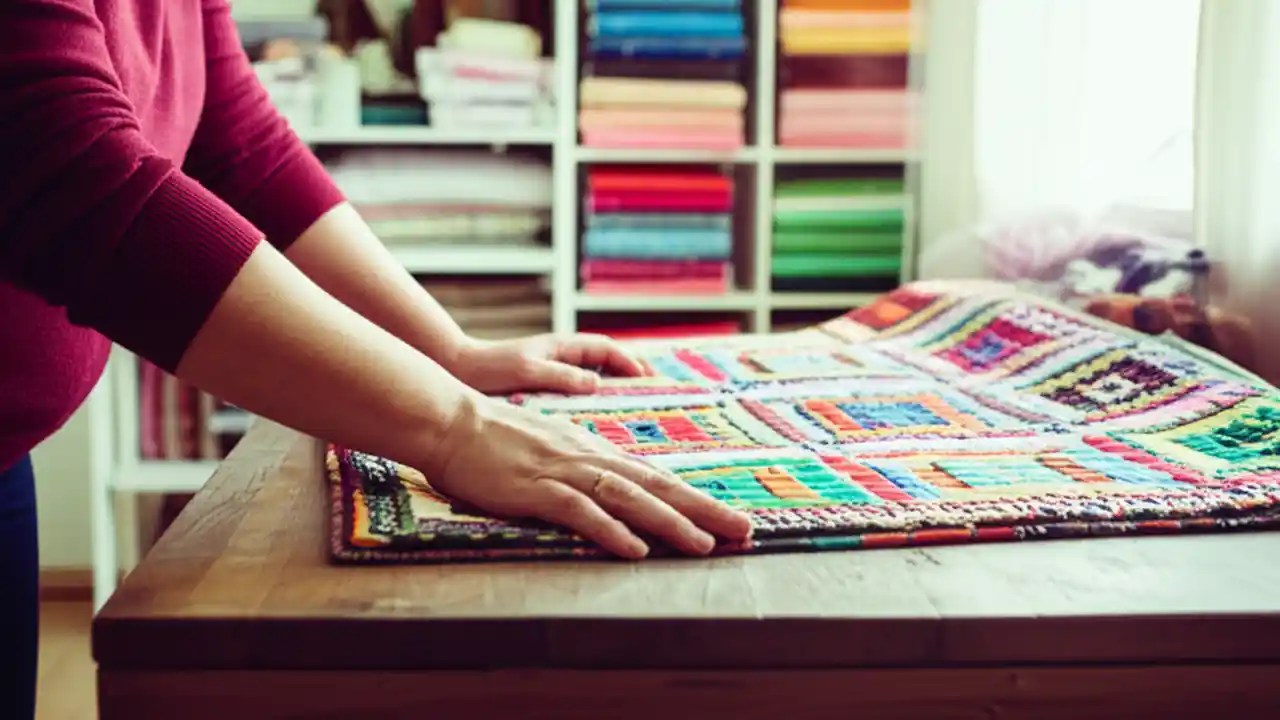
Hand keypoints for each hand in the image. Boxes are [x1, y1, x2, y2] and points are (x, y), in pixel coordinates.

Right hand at [420, 396, 753, 558]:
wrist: (449, 419)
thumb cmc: (493, 438)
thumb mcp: (547, 450)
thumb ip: (578, 469)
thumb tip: (609, 490)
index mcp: (592, 452)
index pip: (654, 477)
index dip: (694, 498)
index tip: (728, 517)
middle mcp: (587, 458)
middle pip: (656, 484)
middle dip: (703, 509)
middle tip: (744, 531)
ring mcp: (562, 470)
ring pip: (629, 497)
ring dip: (669, 522)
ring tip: (705, 545)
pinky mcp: (535, 487)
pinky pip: (579, 510)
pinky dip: (610, 529)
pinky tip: (635, 548)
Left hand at [446, 333, 648, 394]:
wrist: (457, 370)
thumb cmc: (489, 368)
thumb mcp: (528, 371)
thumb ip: (562, 375)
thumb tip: (596, 383)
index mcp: (561, 347)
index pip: (606, 349)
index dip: (629, 361)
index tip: (647, 377)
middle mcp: (560, 357)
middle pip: (605, 360)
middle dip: (629, 372)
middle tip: (653, 391)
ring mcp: (552, 371)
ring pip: (592, 376)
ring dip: (613, 386)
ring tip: (633, 408)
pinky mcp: (542, 387)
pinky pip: (576, 391)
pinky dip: (592, 400)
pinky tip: (596, 422)